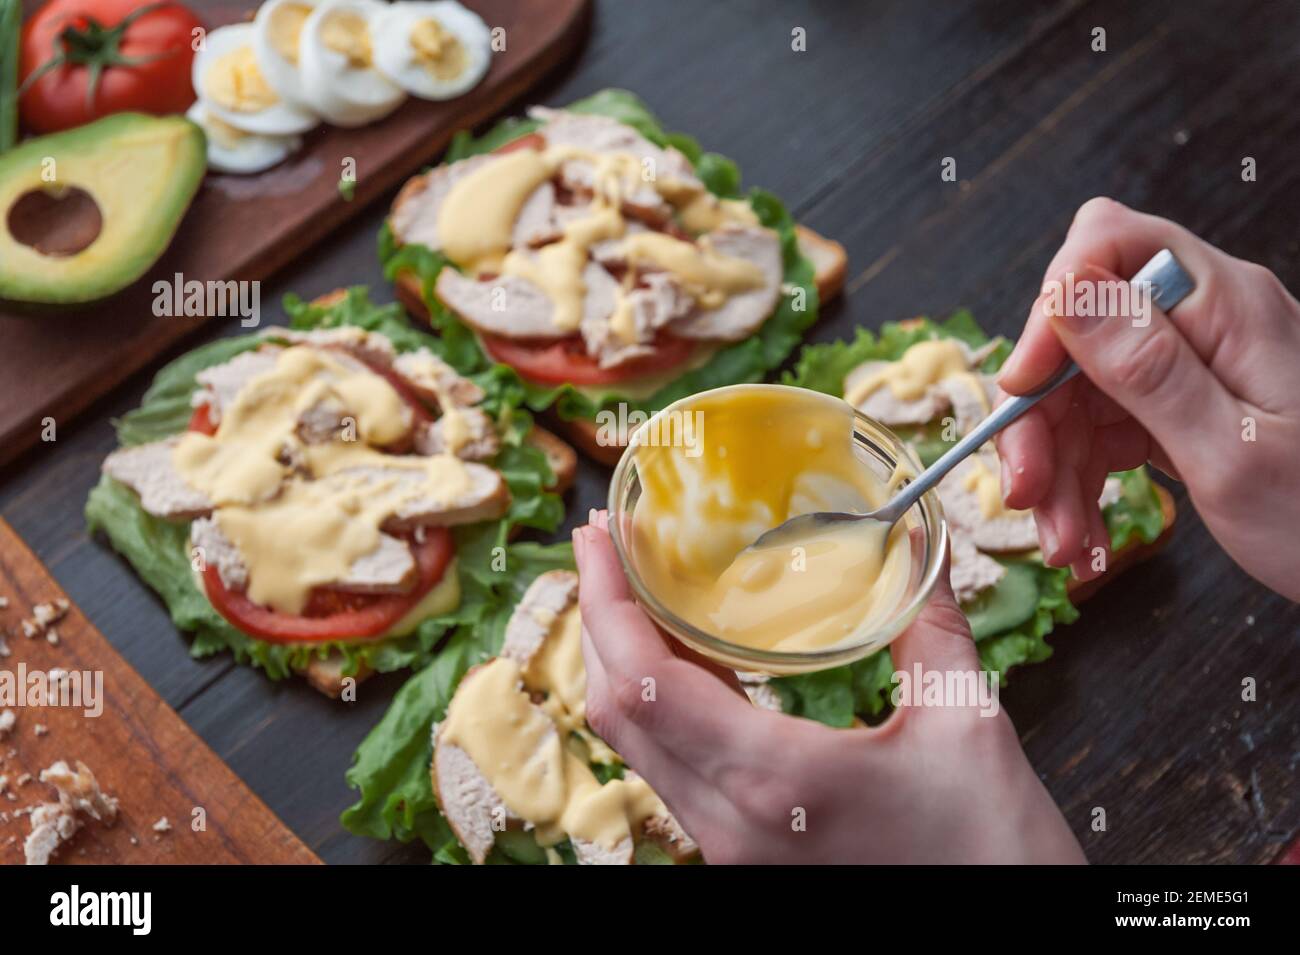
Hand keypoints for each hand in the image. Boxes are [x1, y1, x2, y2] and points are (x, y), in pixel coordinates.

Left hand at [572, 512, 1084, 863]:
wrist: (1004, 949)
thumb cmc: (993, 856)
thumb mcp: (967, 727)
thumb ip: (928, 627)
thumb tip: (911, 545)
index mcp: (772, 782)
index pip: (643, 685)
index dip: (604, 603)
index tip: (597, 535)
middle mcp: (728, 825)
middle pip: (620, 714)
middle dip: (601, 622)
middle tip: (608, 548)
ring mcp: (730, 853)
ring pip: (640, 749)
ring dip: (627, 666)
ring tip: (642, 593)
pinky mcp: (745, 866)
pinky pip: (676, 776)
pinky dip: (665, 712)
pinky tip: (695, 668)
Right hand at [996, 198, 1299, 599]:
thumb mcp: (1231, 455)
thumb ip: (1147, 369)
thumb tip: (1068, 289)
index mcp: (1226, 306)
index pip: (1107, 246)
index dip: (1052, 306)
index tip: (1024, 386)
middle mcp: (1205, 321)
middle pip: (1078, 333)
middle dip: (1040, 416)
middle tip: (1027, 494)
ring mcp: (1194, 364)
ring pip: (1081, 390)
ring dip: (1056, 466)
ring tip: (1063, 542)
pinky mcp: (1184, 406)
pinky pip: (1106, 427)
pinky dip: (1082, 479)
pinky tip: (1083, 533)